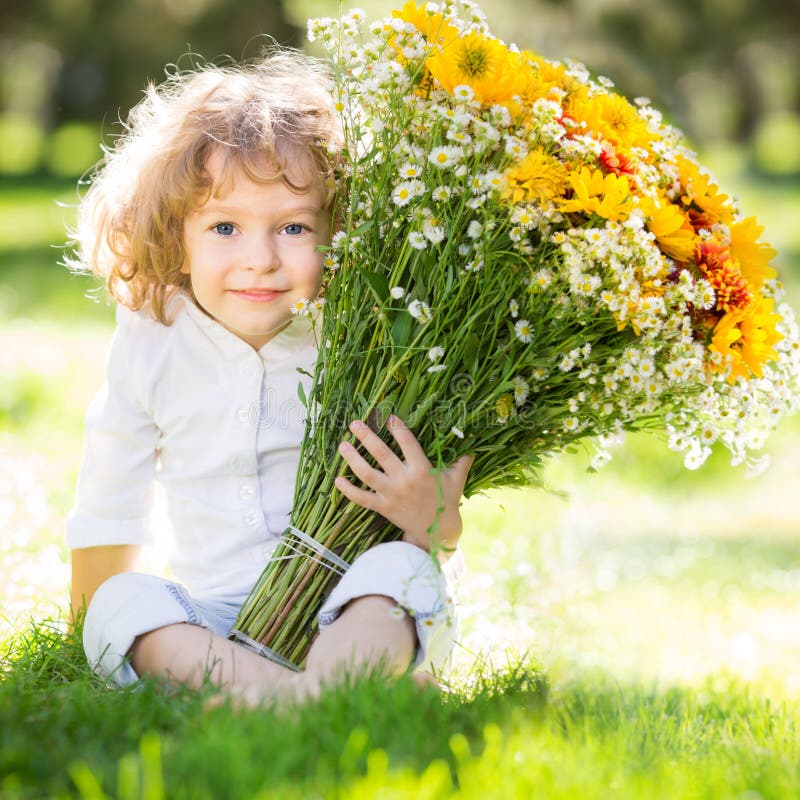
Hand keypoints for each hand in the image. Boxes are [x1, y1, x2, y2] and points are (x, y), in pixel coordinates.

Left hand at [334, 415, 473, 553]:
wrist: (437, 531)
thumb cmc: (447, 500)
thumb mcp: (457, 478)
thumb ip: (462, 459)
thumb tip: (473, 438)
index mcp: (422, 470)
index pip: (408, 443)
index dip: (398, 429)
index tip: (389, 416)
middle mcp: (404, 480)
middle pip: (381, 454)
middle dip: (367, 437)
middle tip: (354, 423)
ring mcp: (391, 494)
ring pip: (367, 474)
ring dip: (352, 458)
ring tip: (342, 445)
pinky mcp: (383, 507)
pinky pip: (362, 498)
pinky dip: (348, 490)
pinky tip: (337, 479)